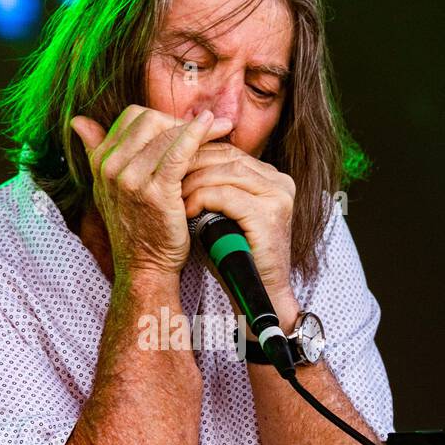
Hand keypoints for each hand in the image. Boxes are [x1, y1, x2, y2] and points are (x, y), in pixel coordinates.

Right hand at [70, 105, 233, 280]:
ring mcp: (132, 179)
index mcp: (101, 161)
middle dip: (179, 121)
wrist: (144, 267)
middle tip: (204, 131)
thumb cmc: (135, 227)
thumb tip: (78, 121)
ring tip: (221, 129)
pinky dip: (198, 135)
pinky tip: (214, 128)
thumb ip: (95, 151)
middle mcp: (112, 167)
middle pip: (150, 120)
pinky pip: (179, 151)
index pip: (132, 117)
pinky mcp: (156, 191)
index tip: (183, 128)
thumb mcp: (107, 188)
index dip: (161, 118)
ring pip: (167, 133)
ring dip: (198, 128)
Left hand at [181, 143, 296, 300]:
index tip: (170, 164)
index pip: (229, 152)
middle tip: (165, 174)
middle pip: (228, 157)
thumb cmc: (233, 256)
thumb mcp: (221, 214)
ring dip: (193, 182)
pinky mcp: (268, 215)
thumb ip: (211, 188)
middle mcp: (280, 182)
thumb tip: (176, 164)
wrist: (258, 293)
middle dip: (192, 163)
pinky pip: (227, 195)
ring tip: (173, 195)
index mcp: (271, 178)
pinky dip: (202, 199)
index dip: (197, 153)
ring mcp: (278, 197)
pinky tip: (187, 210)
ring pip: (226, 172)